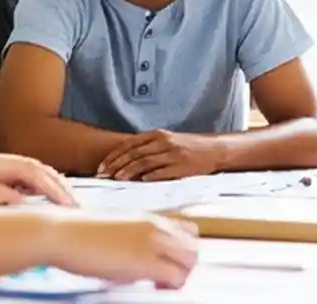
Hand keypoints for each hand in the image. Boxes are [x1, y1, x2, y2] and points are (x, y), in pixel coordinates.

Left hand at [0, 152, 75, 205]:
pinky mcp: (23, 171)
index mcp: (21, 167)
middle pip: (54, 177)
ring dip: (63, 189)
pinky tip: (59, 198)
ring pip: (51, 177)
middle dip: (67, 192)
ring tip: (73, 205)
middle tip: (78, 209)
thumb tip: (25, 204)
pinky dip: (54, 187)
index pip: (45, 181)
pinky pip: (44, 179)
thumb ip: (7, 197)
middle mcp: (27, 163)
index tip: (69, 206)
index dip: (59, 193)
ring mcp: (26, 166)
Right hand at [47, 214, 198, 288]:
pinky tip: (149, 287)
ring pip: (191, 261)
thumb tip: (137, 258)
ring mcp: (152, 243)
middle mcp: (156, 228)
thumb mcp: (115, 230)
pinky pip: (175, 277)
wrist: (61, 232)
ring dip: (180, 277)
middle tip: (162, 280)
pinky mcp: (144, 261)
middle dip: (184, 267)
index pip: (190, 231)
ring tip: (156, 285)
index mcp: (150, 220)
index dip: (182, 251)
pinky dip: (170, 286)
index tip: (165, 264)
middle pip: (194, 247)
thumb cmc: (79, 235)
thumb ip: (134, 239)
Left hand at [97, 130, 225, 181]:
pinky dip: (149, 177)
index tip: (101, 166)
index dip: (113, 156)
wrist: (215, 149)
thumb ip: (148, 148)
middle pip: (134, 153)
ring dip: (128, 171)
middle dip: (115, 165)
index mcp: (157, 135)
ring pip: (144, 162)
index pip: (129, 144)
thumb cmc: (188, 147)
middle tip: (102, 175)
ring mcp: (173, 154)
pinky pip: (162, 172)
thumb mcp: (168, 141)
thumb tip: (125, 161)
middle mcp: (163, 142)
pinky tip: (139, 182)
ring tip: (116, 179)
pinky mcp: (182, 166)